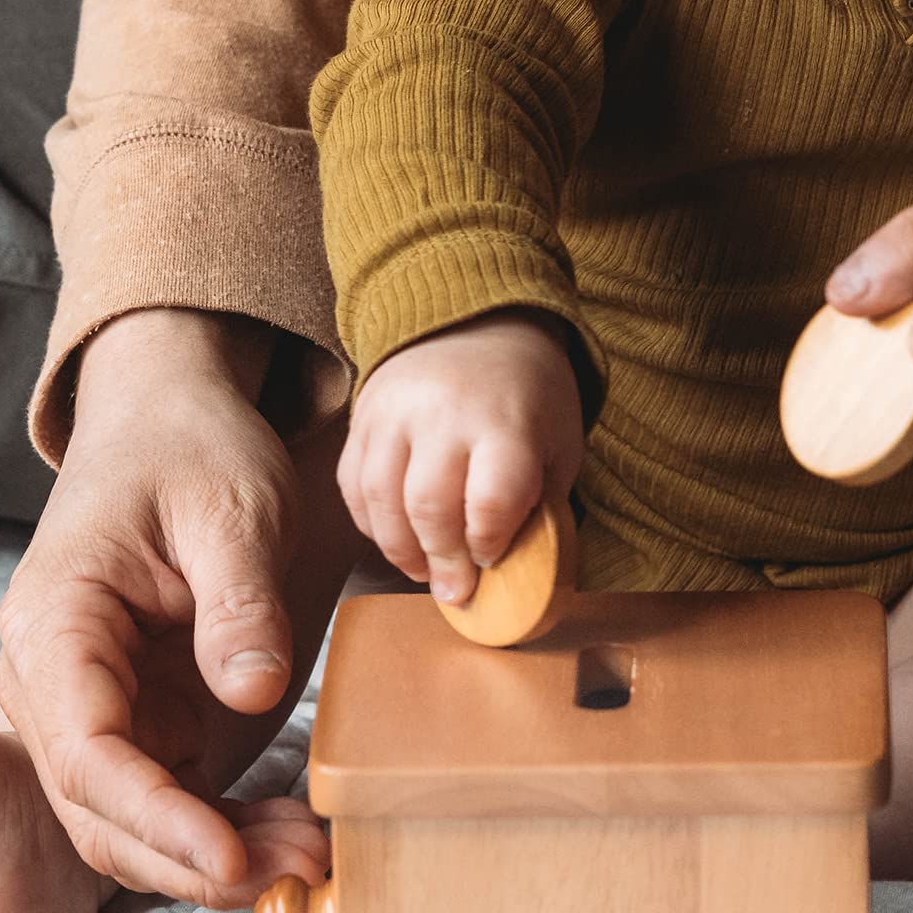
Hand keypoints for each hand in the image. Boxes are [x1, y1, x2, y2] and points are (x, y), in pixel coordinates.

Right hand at [0, 307, 355, 905]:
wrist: (172, 422)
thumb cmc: (191, 450)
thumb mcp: (230, 510)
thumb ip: (236, 603)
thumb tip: (253, 692)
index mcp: (54, 624)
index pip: (85, 750)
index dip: (155, 817)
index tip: (230, 856)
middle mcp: (55, 683)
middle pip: (99, 809)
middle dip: (192, 858)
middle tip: (296, 868)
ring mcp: (97, 711)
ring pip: (132, 824)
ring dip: (214, 859)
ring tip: (309, 857)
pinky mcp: (144, 723)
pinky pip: (173, 802)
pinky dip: (227, 831)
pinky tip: (294, 836)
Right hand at [336, 309, 584, 605]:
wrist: (478, 322)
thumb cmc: (529, 396)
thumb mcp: (559, 441)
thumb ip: (540, 502)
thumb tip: (513, 573)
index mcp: (503, 423)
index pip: (489, 502)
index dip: (488, 544)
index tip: (492, 562)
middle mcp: (442, 415)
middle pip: (428, 507)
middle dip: (441, 561)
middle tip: (454, 590)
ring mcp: (394, 413)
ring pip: (380, 501)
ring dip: (400, 550)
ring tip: (423, 571)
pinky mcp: (362, 416)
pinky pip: (353, 484)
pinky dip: (370, 522)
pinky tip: (396, 537)